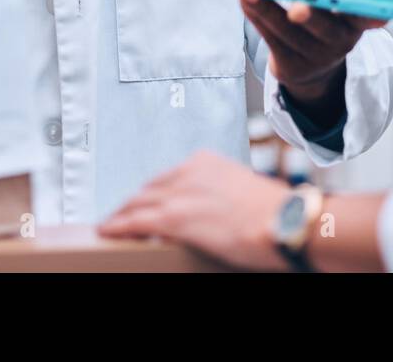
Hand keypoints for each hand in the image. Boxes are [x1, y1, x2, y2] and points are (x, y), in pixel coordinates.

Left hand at [99, 150, 291, 270]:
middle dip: (134, 203)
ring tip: (109, 224)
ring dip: (121, 215)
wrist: (286, 222)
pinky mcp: (174, 217)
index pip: (168, 177)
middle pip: (149, 188)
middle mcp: (188, 171)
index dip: (152, 192)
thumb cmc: (276, 214)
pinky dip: (117, 226)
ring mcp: (179, 194)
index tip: (145, 201)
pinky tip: (106, 231)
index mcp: (206, 162)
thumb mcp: (242, 191)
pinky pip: (135, 221)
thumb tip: (215, 212)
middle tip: (121, 214)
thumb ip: (220, 195)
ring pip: (137, 203)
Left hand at [240, 0, 386, 107]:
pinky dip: (256, 16)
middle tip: (296, 8)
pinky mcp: (291, 67)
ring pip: (288, 33)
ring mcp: (315, 58)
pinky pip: (271, 39)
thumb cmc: (322, 19)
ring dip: (267, 9)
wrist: (310, 65)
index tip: (377, 11)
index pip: (364, 15)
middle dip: (311, 16)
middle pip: (325, 28)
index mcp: (355, 22)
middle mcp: (340, 42)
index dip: (369, 12)